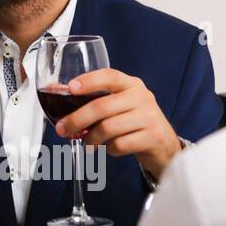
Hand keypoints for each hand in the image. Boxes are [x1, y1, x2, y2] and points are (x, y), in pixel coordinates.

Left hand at [52, 67, 182, 181]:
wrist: (165, 146)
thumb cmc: (134, 123)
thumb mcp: (120, 106)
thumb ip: (98, 101)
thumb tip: (61, 101)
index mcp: (131, 85)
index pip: (109, 76)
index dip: (88, 81)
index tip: (70, 88)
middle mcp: (141, 97)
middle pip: (101, 106)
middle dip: (77, 120)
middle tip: (62, 129)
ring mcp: (149, 117)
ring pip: (108, 128)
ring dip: (91, 139)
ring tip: (87, 145)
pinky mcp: (153, 137)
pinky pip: (120, 144)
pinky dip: (109, 150)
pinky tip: (109, 149)